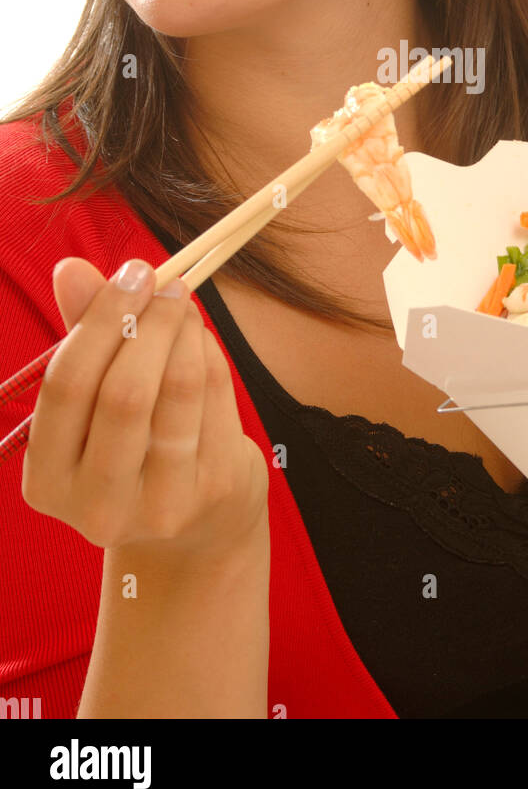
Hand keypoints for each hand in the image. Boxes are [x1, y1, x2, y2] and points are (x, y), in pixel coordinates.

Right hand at [22, 258, 269, 555]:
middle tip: (165, 281)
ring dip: (184, 330)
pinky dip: (210, 352)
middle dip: (148, 321)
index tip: (130, 274)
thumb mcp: (97, 397)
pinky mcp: (213, 490)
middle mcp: (97, 505)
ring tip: (183, 304)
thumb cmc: (135, 441)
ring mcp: (160, 505)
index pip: (67, 387)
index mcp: (49, 481)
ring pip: (179, 388)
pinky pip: (216, 396)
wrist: (196, 520)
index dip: (99, 320)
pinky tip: (201, 339)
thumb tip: (71, 269)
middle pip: (125, 392)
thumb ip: (82, 333)